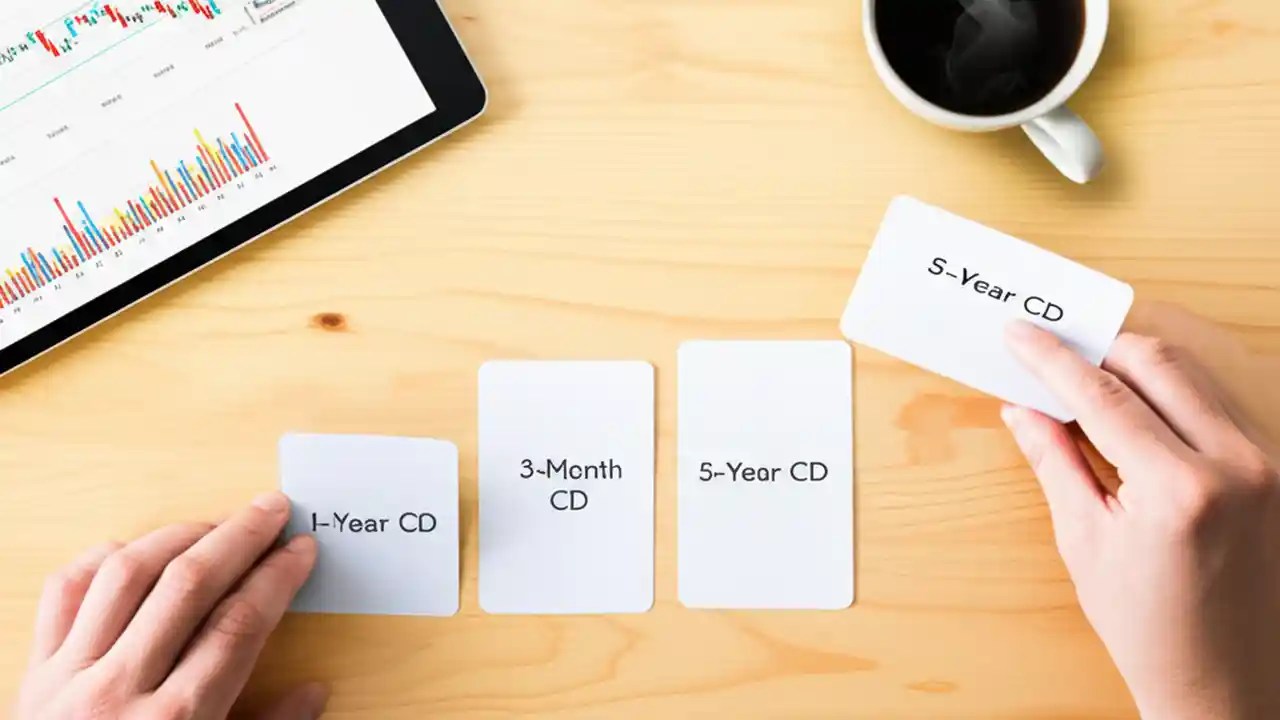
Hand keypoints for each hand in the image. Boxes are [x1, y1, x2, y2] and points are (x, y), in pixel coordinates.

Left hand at [15, 493, 324, 719]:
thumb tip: (314, 695)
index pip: (238, 625)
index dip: (276, 578)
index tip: (301, 550)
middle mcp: (120, 690)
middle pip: (188, 584)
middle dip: (239, 537)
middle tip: (273, 508)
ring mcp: (70, 677)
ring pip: (126, 574)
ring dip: (178, 536)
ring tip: (215, 523)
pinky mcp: (34, 674)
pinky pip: (64, 595)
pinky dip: (99, 561)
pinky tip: (133, 550)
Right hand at [1003, 320, 1279, 719]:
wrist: (1223, 681)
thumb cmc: (1152, 628)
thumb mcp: (1085, 541)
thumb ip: (1055, 460)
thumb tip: (1023, 408)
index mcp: (1180, 489)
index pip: (1103, 395)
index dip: (1052, 359)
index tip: (1020, 334)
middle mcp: (1236, 465)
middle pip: (1156, 363)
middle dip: (1097, 348)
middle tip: (1050, 350)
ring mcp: (1265, 464)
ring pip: (1191, 375)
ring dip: (1134, 366)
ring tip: (1085, 378)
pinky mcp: (1273, 468)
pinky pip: (1215, 403)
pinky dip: (1168, 392)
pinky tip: (1131, 407)